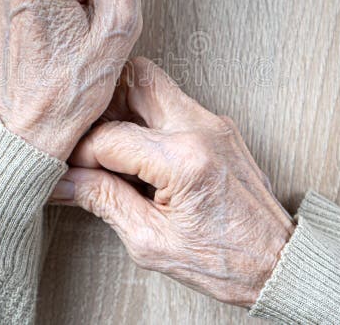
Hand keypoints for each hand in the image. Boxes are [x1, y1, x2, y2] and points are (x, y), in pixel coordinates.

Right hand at [51, 57, 294, 307]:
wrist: (276, 262)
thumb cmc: (222, 261)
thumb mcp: (150, 241)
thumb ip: (102, 201)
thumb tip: (62, 181)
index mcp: (184, 160)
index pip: (109, 137)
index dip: (80, 156)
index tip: (71, 172)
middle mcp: (201, 128)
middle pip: (136, 78)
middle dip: (104, 106)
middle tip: (89, 140)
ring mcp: (214, 122)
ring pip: (156, 84)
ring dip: (126, 108)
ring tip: (112, 148)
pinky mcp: (220, 127)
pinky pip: (175, 104)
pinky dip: (149, 120)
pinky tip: (140, 154)